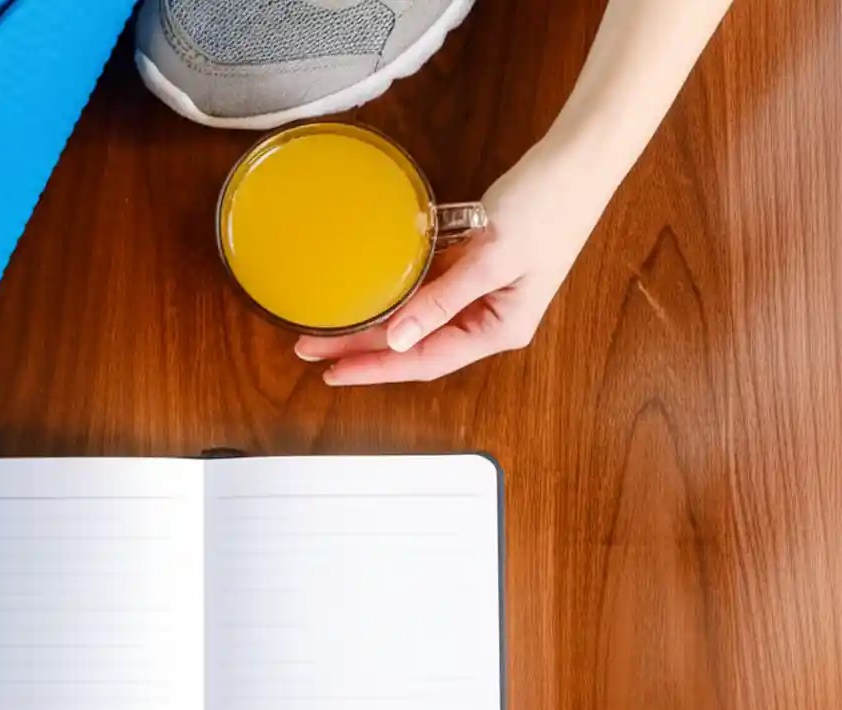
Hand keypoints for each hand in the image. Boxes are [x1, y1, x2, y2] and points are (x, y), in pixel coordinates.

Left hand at [295, 142, 613, 385]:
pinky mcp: (475, 263)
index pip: (424, 361)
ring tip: (328, 323)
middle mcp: (488, 317)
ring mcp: (481, 291)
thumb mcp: (492, 257)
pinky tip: (366, 290)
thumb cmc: (548, 206)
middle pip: (414, 343)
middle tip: (311, 347)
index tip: (332, 371)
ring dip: (375, 320)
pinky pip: (427, 286)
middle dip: (363, 346)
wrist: (578, 158)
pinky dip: (397, 290)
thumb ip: (442, 300)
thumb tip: (397, 338)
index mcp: (499, 328)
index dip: (375, 369)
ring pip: (415, 316)